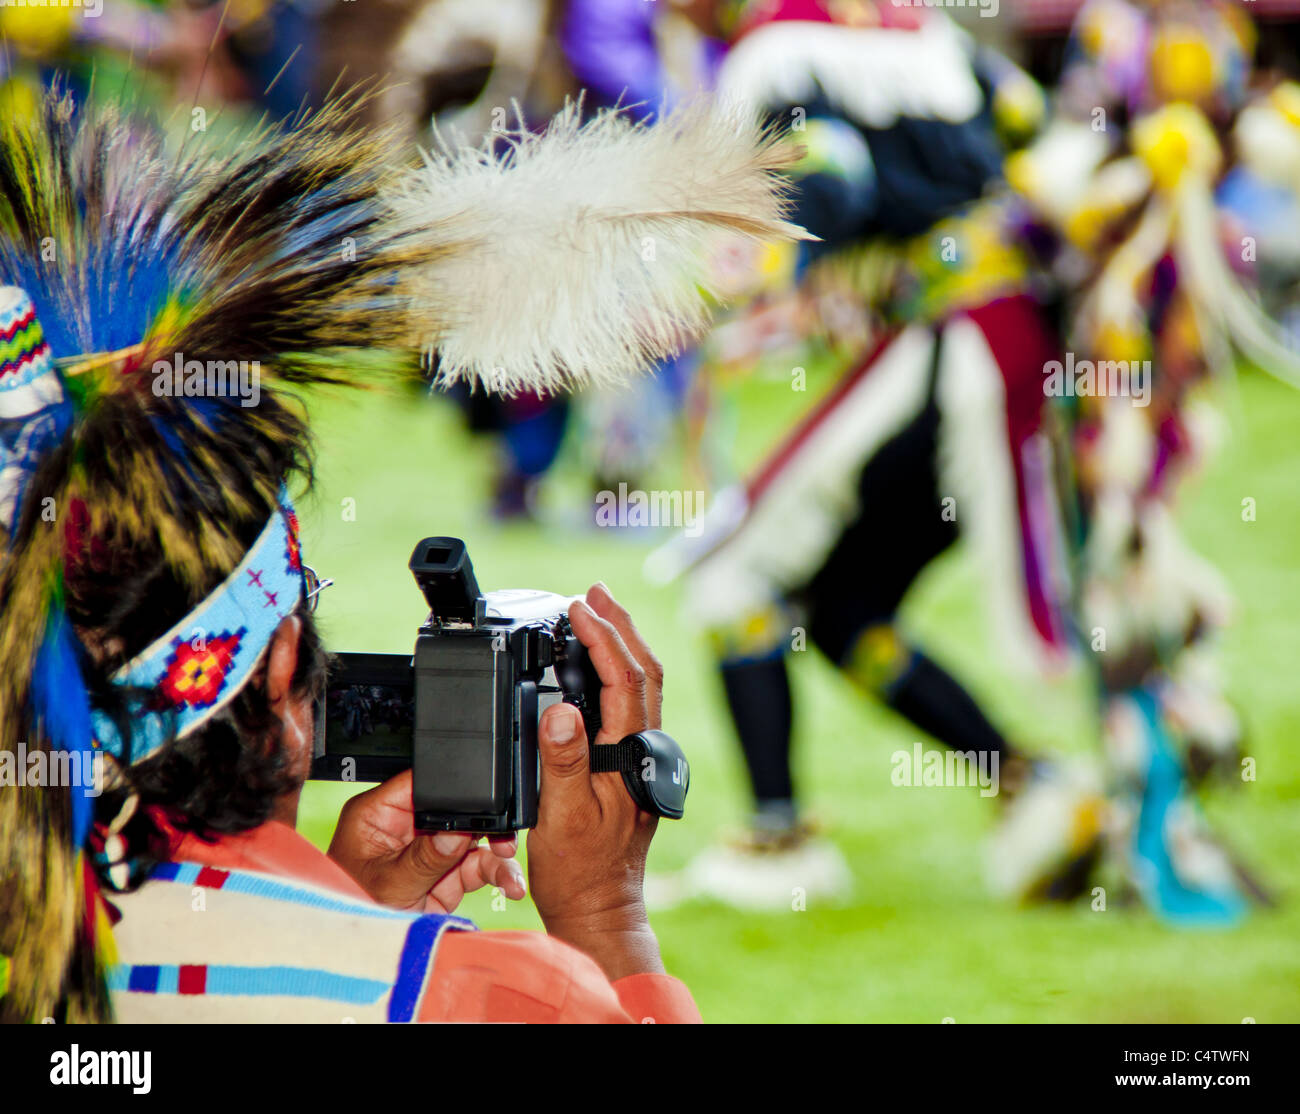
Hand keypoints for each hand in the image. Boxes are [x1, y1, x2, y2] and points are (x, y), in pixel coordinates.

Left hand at [328, 769, 525, 913]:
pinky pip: (478, 865)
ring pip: (472, 838)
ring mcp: (428, 850)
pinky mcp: (446, 874)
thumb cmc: (354, 913)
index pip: (420, 785)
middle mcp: (406, 826)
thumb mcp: (389, 883)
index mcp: (379, 813)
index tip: (481, 802)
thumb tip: (460, 829)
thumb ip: (425, 856)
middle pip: (454, 809)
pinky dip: (498, 874)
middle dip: (483, 824)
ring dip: (496, 852)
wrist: (363, 960)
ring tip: (508, 870)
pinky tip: (510, 885)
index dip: (451, 788)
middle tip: (503, 839)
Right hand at [526, 583, 666, 980]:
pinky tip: (600, 667)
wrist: (601, 908)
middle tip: (595, 592)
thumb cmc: (579, 869)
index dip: (603, 637)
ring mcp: (641, 756)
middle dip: (621, 626)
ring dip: (623, 644)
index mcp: (630, 755)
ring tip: (598, 613)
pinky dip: (619, 671)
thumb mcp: (560, 815)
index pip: (625, 679)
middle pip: (644, 671)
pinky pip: (632, 704)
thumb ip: (563, 761)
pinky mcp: (631, 765)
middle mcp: (644, 750)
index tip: (578, 607)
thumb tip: (563, 712)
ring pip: (643, 685)